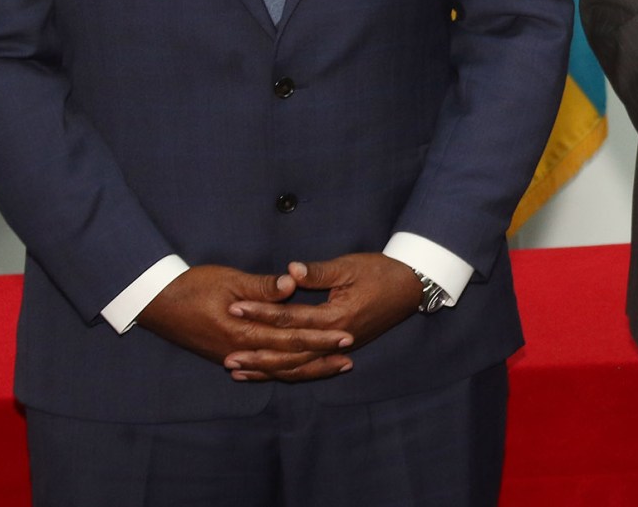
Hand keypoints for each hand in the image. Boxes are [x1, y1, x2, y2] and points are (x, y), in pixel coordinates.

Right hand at [135, 264, 353, 380]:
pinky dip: (281, 371)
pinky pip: (260, 369)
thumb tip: (292, 284)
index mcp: (244, 331)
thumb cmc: (192, 287)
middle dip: (320, 358)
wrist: (155, 303)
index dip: (320, 339)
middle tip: (349, 357)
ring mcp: (232, 356)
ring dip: (305, 369)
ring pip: (276, 369)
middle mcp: (240, 350)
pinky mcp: (226, 355)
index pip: (291, 338)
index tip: (345, 338)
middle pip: (288, 360)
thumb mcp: (229, 280)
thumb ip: (262, 286)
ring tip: (332, 367)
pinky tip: (295, 371)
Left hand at [222, 253, 423, 382]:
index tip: (235, 308)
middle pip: (290, 353)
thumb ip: (318, 272)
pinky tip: (268, 372)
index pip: (290, 318)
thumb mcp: (350, 266)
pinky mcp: (339, 350)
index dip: (261, 312)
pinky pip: (308, 367)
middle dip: (257, 354)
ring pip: (297, 367)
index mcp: (335, 317)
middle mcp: (334, 340)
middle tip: (227, 355)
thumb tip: (289, 270)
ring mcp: (338, 349)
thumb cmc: (380, 272)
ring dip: (268, 369)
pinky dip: (287, 371)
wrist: (410, 287)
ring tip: (239, 371)